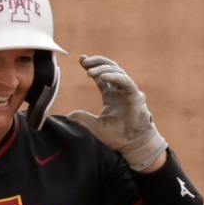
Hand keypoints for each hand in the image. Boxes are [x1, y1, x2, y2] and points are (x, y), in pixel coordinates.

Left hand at [64, 54, 168, 169]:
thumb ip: (83, 119)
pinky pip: (126, 82)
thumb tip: (69, 116)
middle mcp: (119, 90)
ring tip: (90, 71)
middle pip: (109, 68)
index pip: (101, 76)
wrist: (132, 145)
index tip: (81, 59)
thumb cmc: (117, 136)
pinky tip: (103, 75)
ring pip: (117, 71)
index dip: (92, 66)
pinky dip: (115, 77)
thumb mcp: (96, 126)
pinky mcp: (135, 95)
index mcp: (110, 95)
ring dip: (103, 68)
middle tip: (84, 62)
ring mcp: (127, 91)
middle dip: (97, 63)